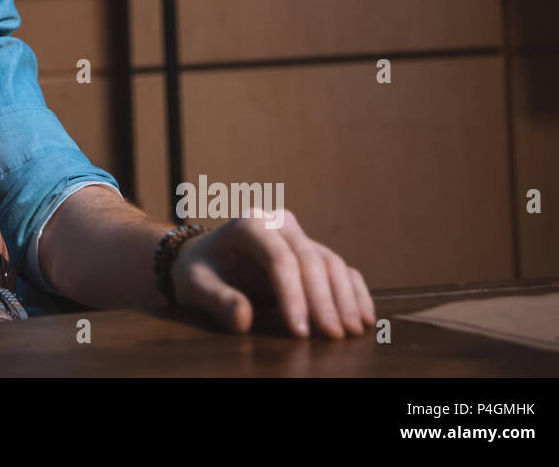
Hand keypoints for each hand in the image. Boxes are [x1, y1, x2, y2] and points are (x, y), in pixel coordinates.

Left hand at [169, 210, 375, 337]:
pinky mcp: (310, 252)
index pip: (279, 258)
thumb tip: (243, 318)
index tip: (300, 331)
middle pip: (310, 259)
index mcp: (249, 223)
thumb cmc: (199, 272)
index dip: (293, 295)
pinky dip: (354, 292)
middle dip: (324, 300)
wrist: (204, 260)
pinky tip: (363, 318)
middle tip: (333, 336)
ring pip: (331, 263)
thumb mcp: (195, 285)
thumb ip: (216, 300)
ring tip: (351, 332)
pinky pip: (339, 269)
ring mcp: (298, 236)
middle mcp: (279, 223)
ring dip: (344, 298)